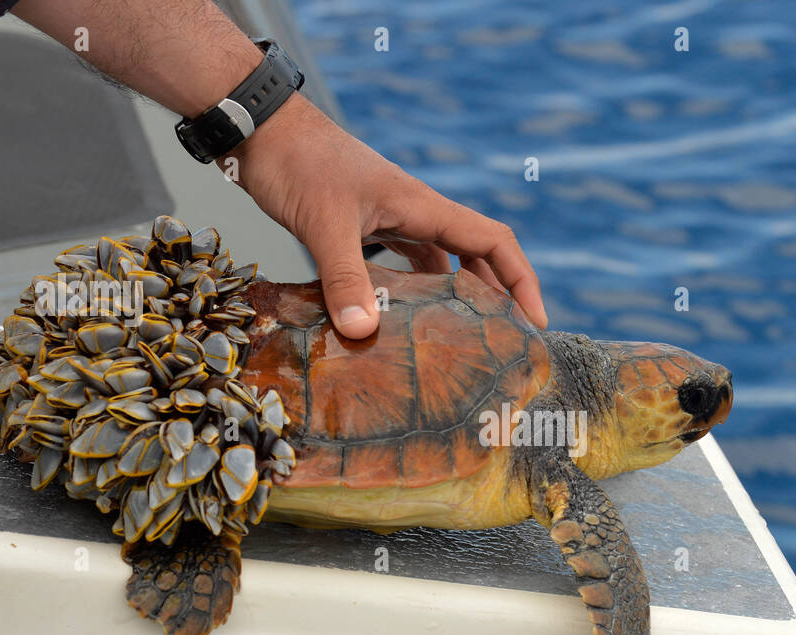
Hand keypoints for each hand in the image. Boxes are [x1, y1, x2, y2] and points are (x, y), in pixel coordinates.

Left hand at [225, 96, 547, 337]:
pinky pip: (405, 264)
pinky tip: (402, 322)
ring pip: (441, 264)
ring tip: (461, 344)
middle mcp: (416, 212)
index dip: (522, 280)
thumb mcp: (323, 224)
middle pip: (476, 257)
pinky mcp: (366, 226)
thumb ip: (346, 278)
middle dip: (497, 299)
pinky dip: (412, 293)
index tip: (534, 322)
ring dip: (455, 300)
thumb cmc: (297, 162)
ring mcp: (392, 218)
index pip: (494, 242)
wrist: (262, 129)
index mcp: (423, 206)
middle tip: (504, 345)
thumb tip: (365, 333)